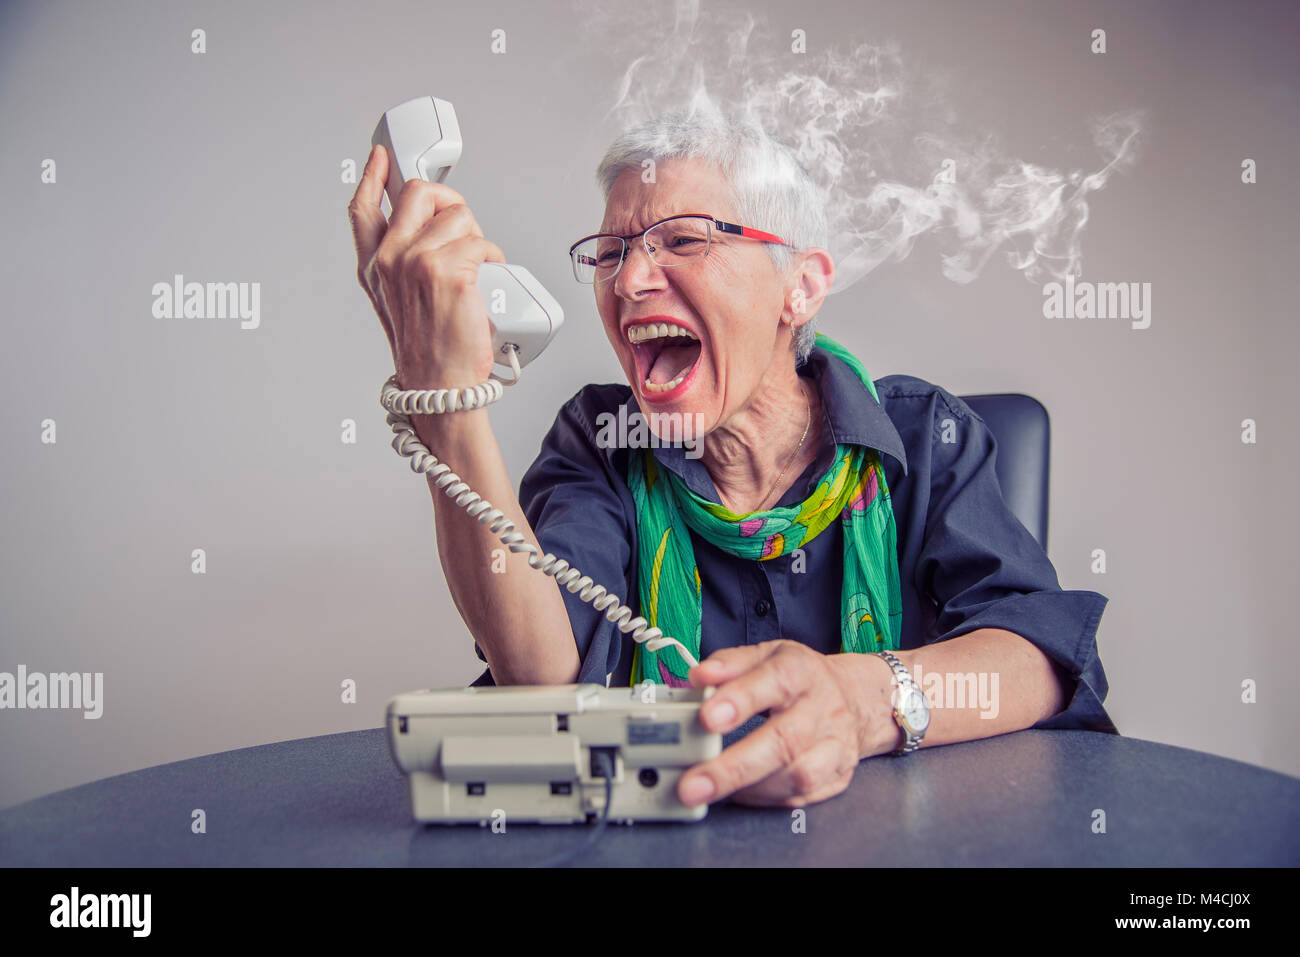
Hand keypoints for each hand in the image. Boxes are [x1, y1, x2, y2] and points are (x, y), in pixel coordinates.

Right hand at [347, 143, 504, 388]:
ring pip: (459, 216)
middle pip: (420, 194)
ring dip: (478, 238)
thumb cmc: (429, 349)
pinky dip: (492, 257)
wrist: (440, 386)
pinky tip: (486, 282)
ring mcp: (416, 263)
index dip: (373, 177)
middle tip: (464, 231)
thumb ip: (402, 264)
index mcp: (374, 266)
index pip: (364, 209)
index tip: (381, 157)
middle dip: (451, 203)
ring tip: (476, 270)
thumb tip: (432, 232)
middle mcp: (389, 260)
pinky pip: (481, 242)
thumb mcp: (399, 302)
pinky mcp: (448, 273)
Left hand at [676, 640, 900, 807]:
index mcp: (801, 671)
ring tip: (710, 789)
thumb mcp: (766, 655)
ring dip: (750, 788)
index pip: (774, 681)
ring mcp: (835, 745)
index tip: (707, 717)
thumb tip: (699, 676)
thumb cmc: (799, 677)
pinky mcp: (838, 775)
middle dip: (734, 767)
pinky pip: (802, 796)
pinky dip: (766, 800)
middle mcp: (822, 709)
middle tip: (693, 784)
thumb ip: (730, 664)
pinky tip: (739, 794)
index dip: (740, 699)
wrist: (854, 697)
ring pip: (799, 775)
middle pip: (783, 741)